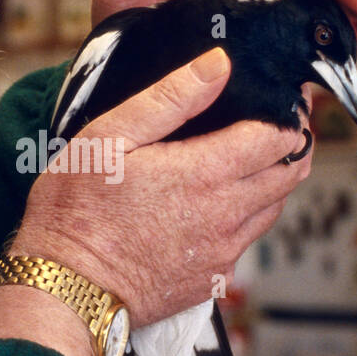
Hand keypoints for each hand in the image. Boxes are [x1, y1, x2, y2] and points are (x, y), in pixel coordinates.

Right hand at [11, 48, 312, 327]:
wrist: (66, 291)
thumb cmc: (75, 210)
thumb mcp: (108, 137)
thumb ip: (169, 98)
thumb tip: (219, 64)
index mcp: (206, 174)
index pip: (280, 138)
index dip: (287, 114)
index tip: (281, 101)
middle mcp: (226, 216)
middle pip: (289, 174)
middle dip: (291, 145)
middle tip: (275, 125)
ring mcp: (222, 253)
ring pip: (272, 209)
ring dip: (269, 182)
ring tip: (246, 162)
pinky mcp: (211, 281)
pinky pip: (244, 243)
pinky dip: (242, 220)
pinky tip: (212, 209)